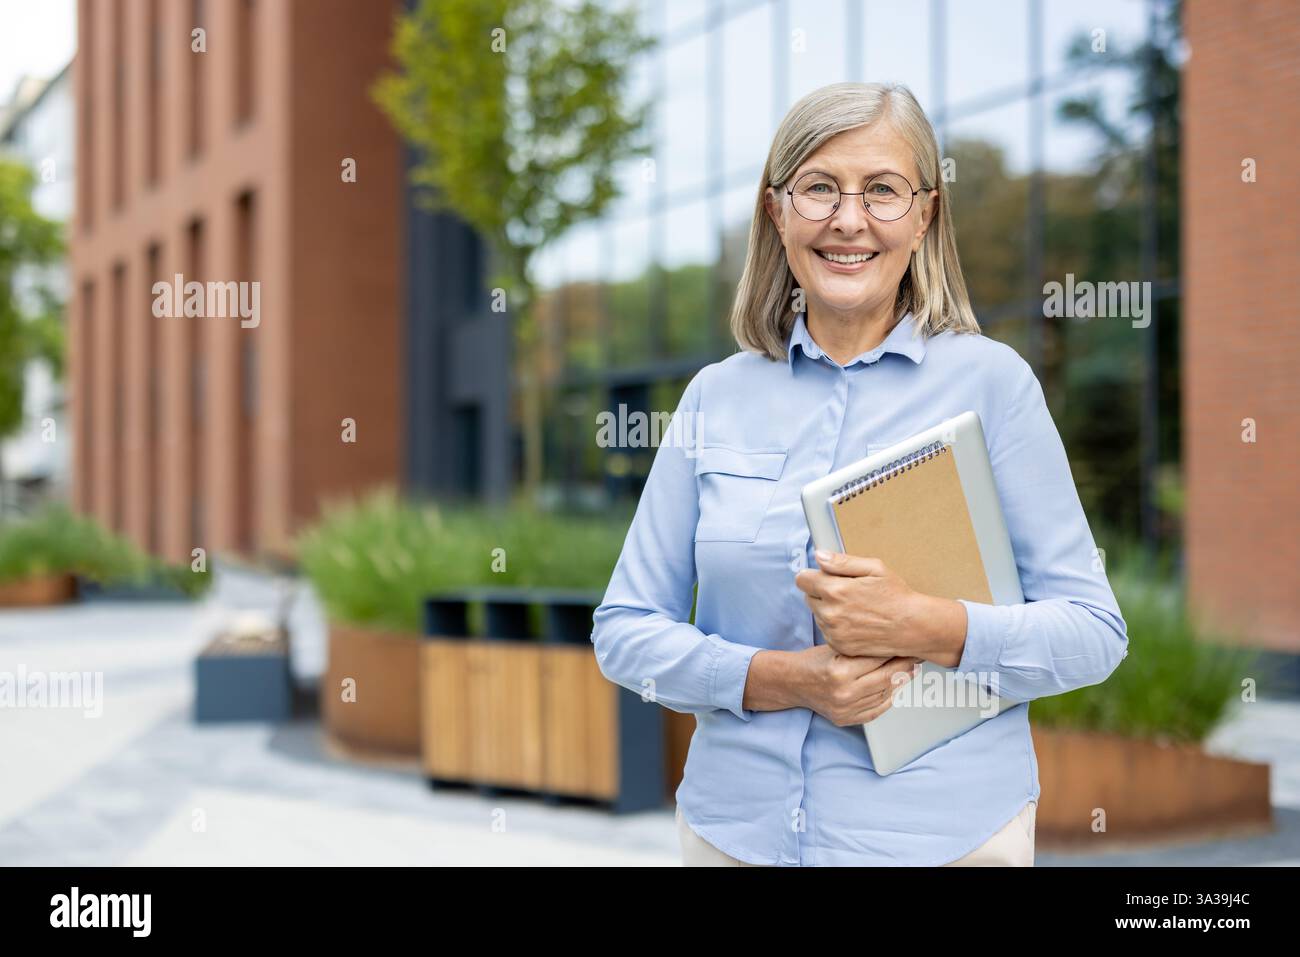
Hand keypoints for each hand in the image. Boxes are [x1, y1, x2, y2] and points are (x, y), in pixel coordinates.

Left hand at [794, 551, 967, 664]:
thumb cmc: (897, 596)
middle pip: (808, 596)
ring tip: (854, 608)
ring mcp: (833, 632)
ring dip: (829, 610)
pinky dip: (836, 627)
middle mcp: (830, 613)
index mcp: (835, 590)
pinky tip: (855, 622)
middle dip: (822, 592)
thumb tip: (819, 556)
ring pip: (817, 615)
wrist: (913, 627)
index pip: (802, 579)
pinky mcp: (839, 645)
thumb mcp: (874, 568)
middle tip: (846, 592)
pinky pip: (827, 631)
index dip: (814, 575)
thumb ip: (842, 562)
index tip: (824, 577)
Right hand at [796, 644, 919, 726]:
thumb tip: (892, 644)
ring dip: (900, 682)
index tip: (909, 644)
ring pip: (884, 695)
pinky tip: (896, 688)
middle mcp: (845, 693)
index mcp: (841, 671)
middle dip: (904, 666)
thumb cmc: (814, 661)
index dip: (896, 651)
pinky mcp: (846, 719)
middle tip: (916, 657)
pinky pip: (876, 710)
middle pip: (886, 678)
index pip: (878, 659)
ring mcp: (846, 709)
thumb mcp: (835, 647)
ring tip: (909, 670)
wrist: (793, 683)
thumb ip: (861, 649)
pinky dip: (889, 699)